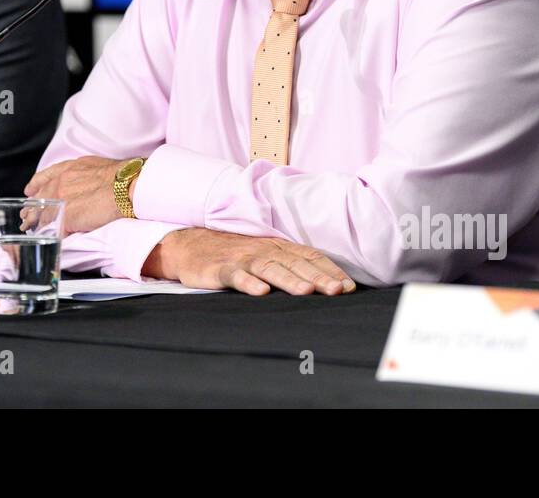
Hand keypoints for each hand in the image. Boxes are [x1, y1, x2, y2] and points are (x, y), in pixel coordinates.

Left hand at [24, 156, 129, 233]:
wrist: (128, 185)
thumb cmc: (122, 176)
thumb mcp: (97, 165)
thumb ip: (84, 173)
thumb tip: (86, 182)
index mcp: (70, 168)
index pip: (46, 176)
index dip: (36, 185)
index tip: (30, 191)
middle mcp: (62, 182)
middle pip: (41, 197)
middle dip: (32, 207)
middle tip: (26, 216)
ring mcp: (63, 199)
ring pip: (44, 213)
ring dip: (35, 222)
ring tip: (30, 229)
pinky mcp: (68, 217)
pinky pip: (54, 227)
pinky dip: (50, 232)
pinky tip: (47, 237)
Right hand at [144, 228, 356, 296]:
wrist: (190, 246)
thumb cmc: (234, 253)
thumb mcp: (265, 254)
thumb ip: (290, 265)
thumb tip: (324, 283)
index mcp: (277, 247)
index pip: (309, 257)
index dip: (329, 271)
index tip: (348, 286)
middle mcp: (264, 250)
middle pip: (295, 264)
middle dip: (318, 277)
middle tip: (337, 291)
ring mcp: (242, 259)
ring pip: (270, 268)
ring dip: (289, 279)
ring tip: (305, 291)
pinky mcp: (221, 269)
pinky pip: (236, 276)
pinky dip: (248, 283)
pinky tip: (260, 292)